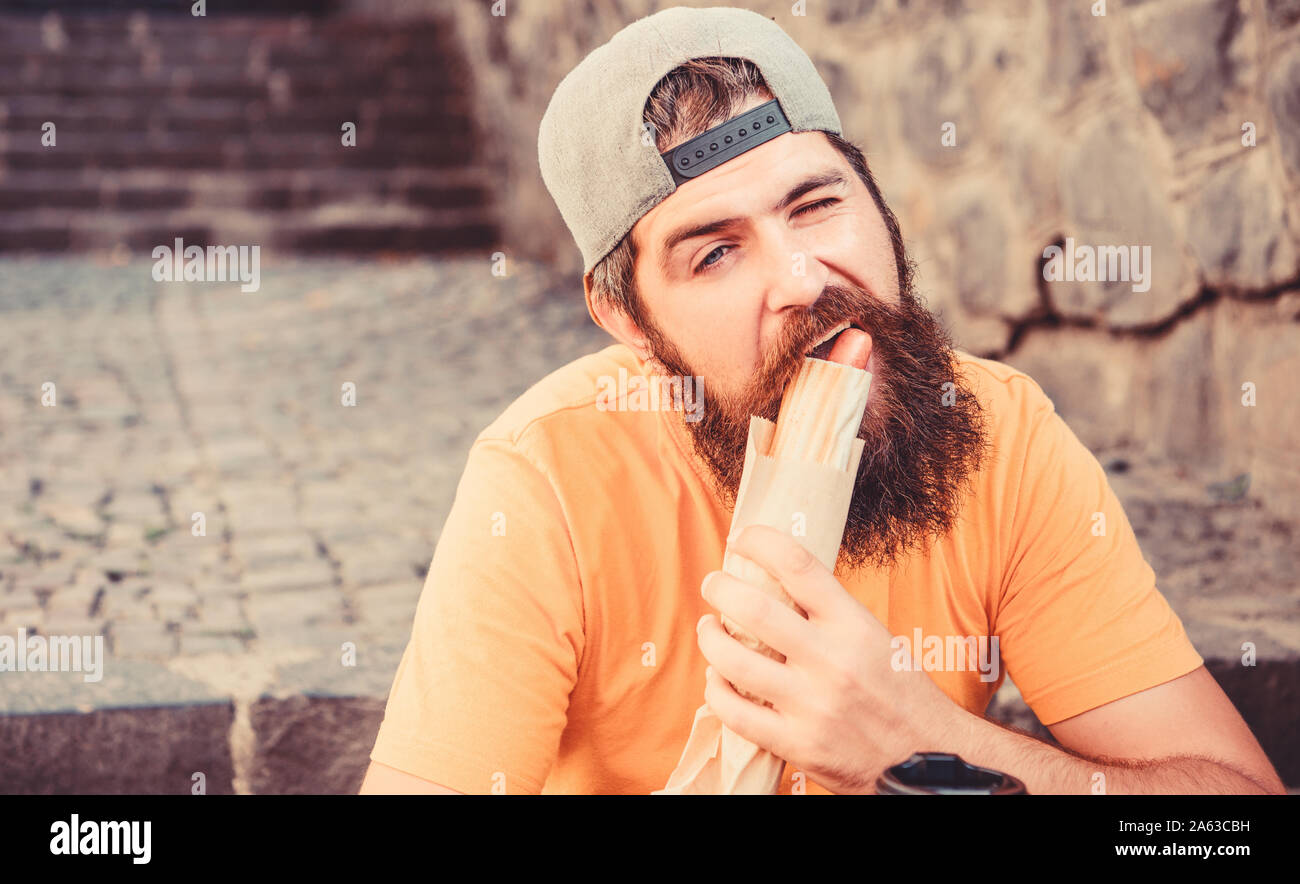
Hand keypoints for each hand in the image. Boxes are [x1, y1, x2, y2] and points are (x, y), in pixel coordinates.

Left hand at [696, 524, 963, 793]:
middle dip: (720, 588)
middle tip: (713, 583)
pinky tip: (717, 678)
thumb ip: (830, 614)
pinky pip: (735, 712)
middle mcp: (831, 661)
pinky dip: (716, 689)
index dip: (760, 542)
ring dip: (710, 637)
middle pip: (754, 608)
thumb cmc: (902, 694)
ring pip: (733, 660)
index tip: (742, 537)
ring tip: (709, 627)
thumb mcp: (876, 638)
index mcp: (854, 626)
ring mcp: (811, 705)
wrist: (931, 758)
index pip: (798, 566)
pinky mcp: (798, 744)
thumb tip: (778, 582)